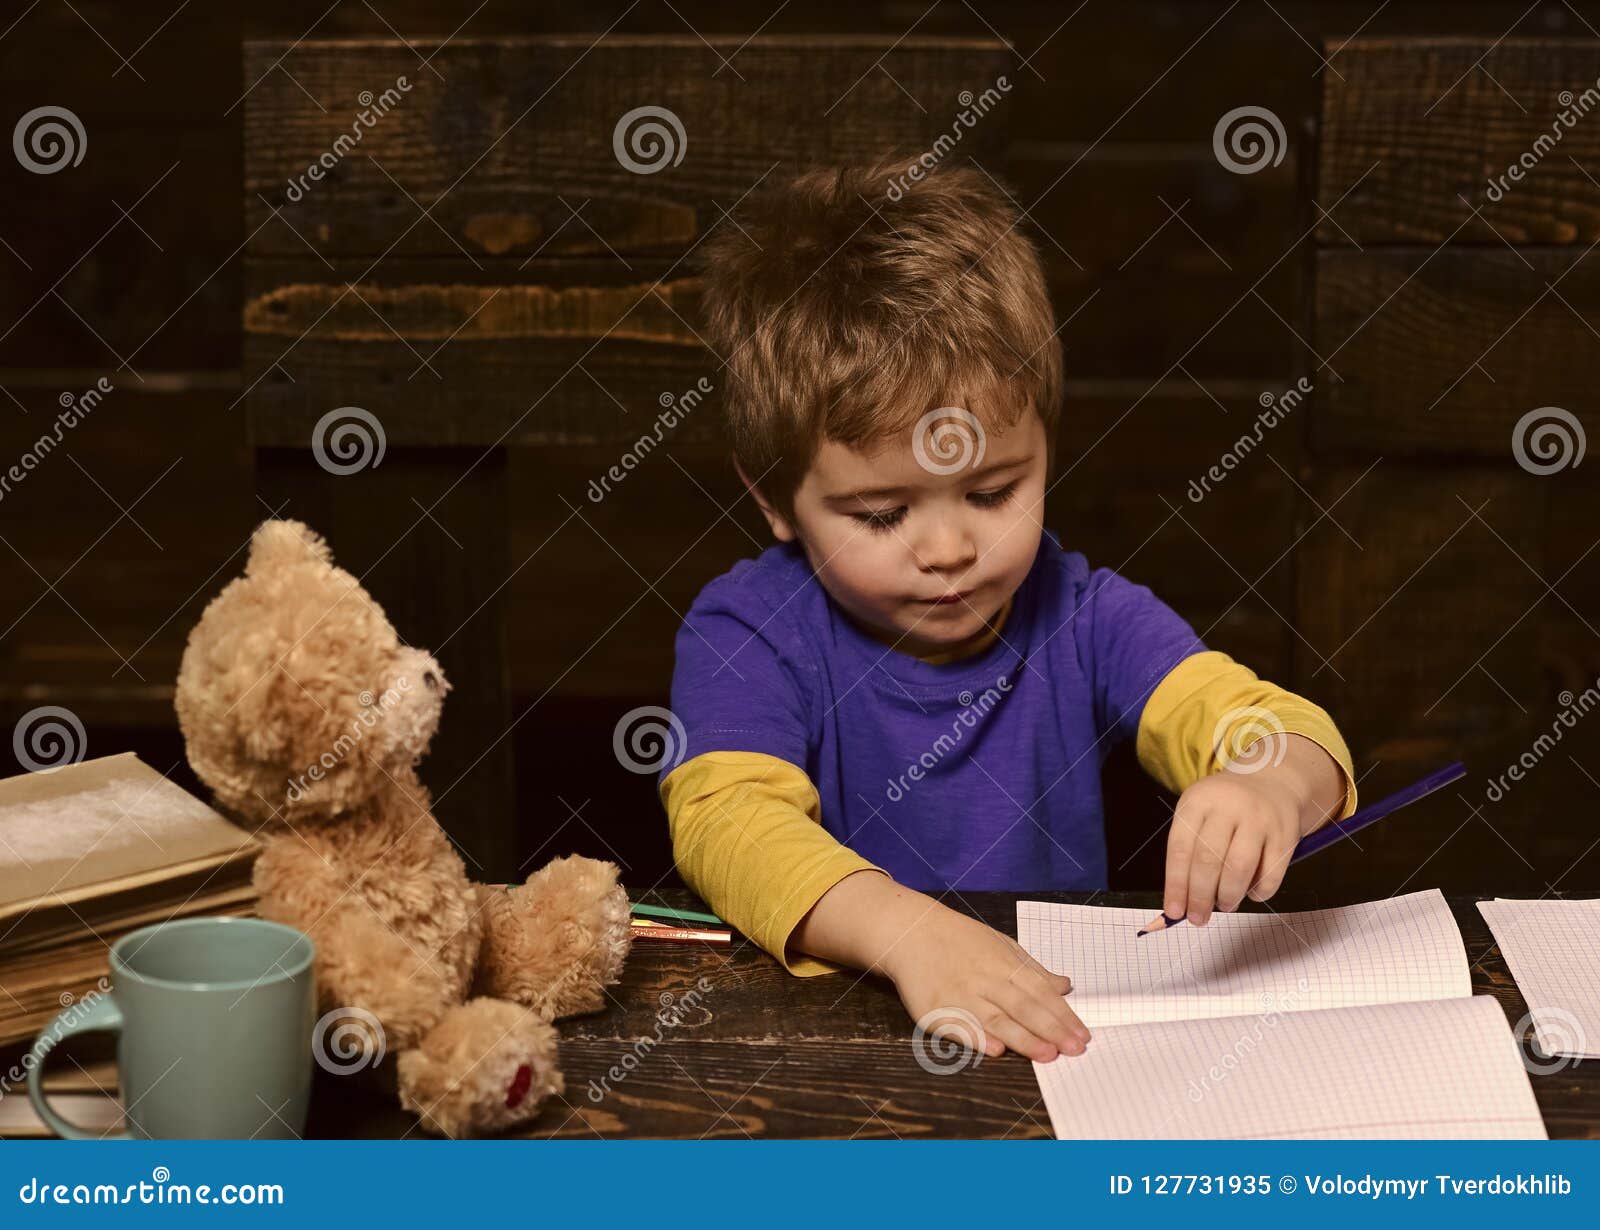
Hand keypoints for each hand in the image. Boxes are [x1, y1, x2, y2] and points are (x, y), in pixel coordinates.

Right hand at [880, 899, 1089, 1061]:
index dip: (1063, 1015)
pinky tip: (995, 1050)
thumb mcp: (1000, 945)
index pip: (1040, 992)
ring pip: (996, 1020)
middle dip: (1051, 1029)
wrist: (910, 933)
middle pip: (1023, 1007)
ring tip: (1047, 1055)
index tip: (1083, 1035)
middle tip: (1075, 1050)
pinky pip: (959, 1027)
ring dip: (1023, 1039)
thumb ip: (1032, 969)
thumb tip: (1065, 986)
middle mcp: (984, 979)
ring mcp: (960, 995)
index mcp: (1003, 963)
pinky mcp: (935, 1009)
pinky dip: (978, 1038)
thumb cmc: (960, 941)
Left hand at [1160, 733, 1344, 924]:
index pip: (1181, 848)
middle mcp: (1228, 807)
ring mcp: (1259, 818)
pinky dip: (1258, 892)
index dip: (1176, 884)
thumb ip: (1189, 851)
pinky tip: (1250, 894)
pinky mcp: (1285, 833)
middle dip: (1201, 896)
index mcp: (1198, 801)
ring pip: (1239, 867)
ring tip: (1224, 905)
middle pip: (1209, 860)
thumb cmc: (1225, 807)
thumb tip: (1181, 902)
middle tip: (1198, 918)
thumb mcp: (1200, 813)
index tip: (1173, 911)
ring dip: (1228, 895)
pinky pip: (1271, 873)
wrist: (1271, 780)